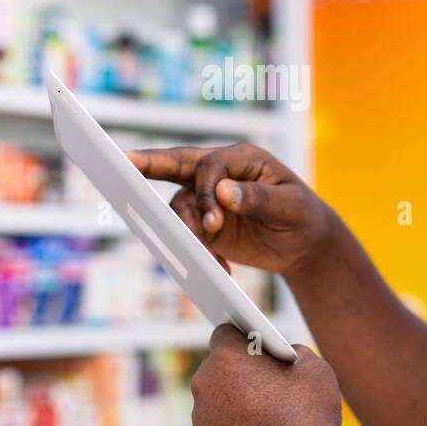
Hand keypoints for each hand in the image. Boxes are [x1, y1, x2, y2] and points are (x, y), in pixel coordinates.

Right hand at [126, 143, 339, 275]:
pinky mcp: (204, 221)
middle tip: (123, 161)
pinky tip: (219, 267)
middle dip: (149, 163)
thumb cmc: (302, 217)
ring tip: (211, 261)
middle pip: (178, 164)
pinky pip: (186, 233)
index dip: (205, 193)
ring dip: (189, 235)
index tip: (213, 224)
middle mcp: (219, 172)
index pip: (210, 166)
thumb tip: (223, 192)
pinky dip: (197, 251)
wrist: (303, 244)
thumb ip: (259, 198)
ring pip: (179, 208)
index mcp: (242, 158)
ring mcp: (207, 196)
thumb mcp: (290, 208)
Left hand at [190, 324, 343, 425]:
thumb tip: (285, 355)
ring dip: (233, 397)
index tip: (251, 338)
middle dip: (237, 367)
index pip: (226, 333)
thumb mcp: (312, 366)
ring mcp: (203, 417)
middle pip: (218, 365)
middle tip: (260, 371)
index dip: (242, 334)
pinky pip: (219, 425)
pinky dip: (234, 425)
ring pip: (216, 397)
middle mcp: (206, 383)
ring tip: (260, 402)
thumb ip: (292, 352)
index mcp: (227, 355)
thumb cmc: (310, 413)